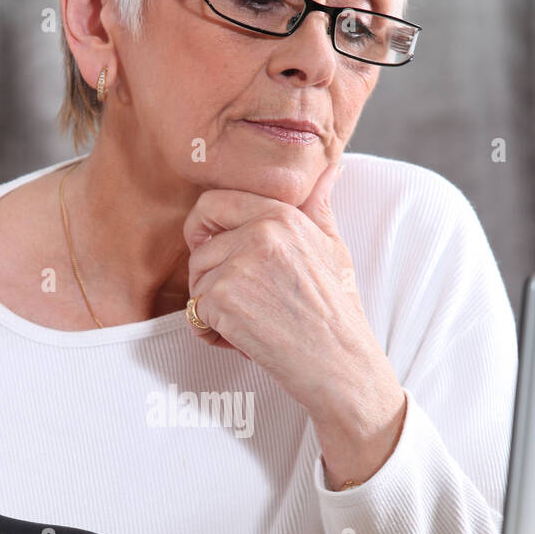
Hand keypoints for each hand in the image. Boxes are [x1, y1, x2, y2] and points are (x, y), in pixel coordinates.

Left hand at [182, 161, 405, 472]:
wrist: (339, 364)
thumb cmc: (337, 311)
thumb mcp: (333, 248)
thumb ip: (318, 206)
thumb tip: (329, 169)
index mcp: (282, 214)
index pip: (214, 202)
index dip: (205, 229)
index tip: (215, 251)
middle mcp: (259, 233)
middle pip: (198, 244)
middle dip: (206, 272)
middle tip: (230, 296)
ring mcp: (239, 266)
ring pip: (196, 280)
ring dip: (212, 307)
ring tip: (248, 323)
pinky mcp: (223, 300)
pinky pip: (195, 311)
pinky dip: (211, 332)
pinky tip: (242, 340)